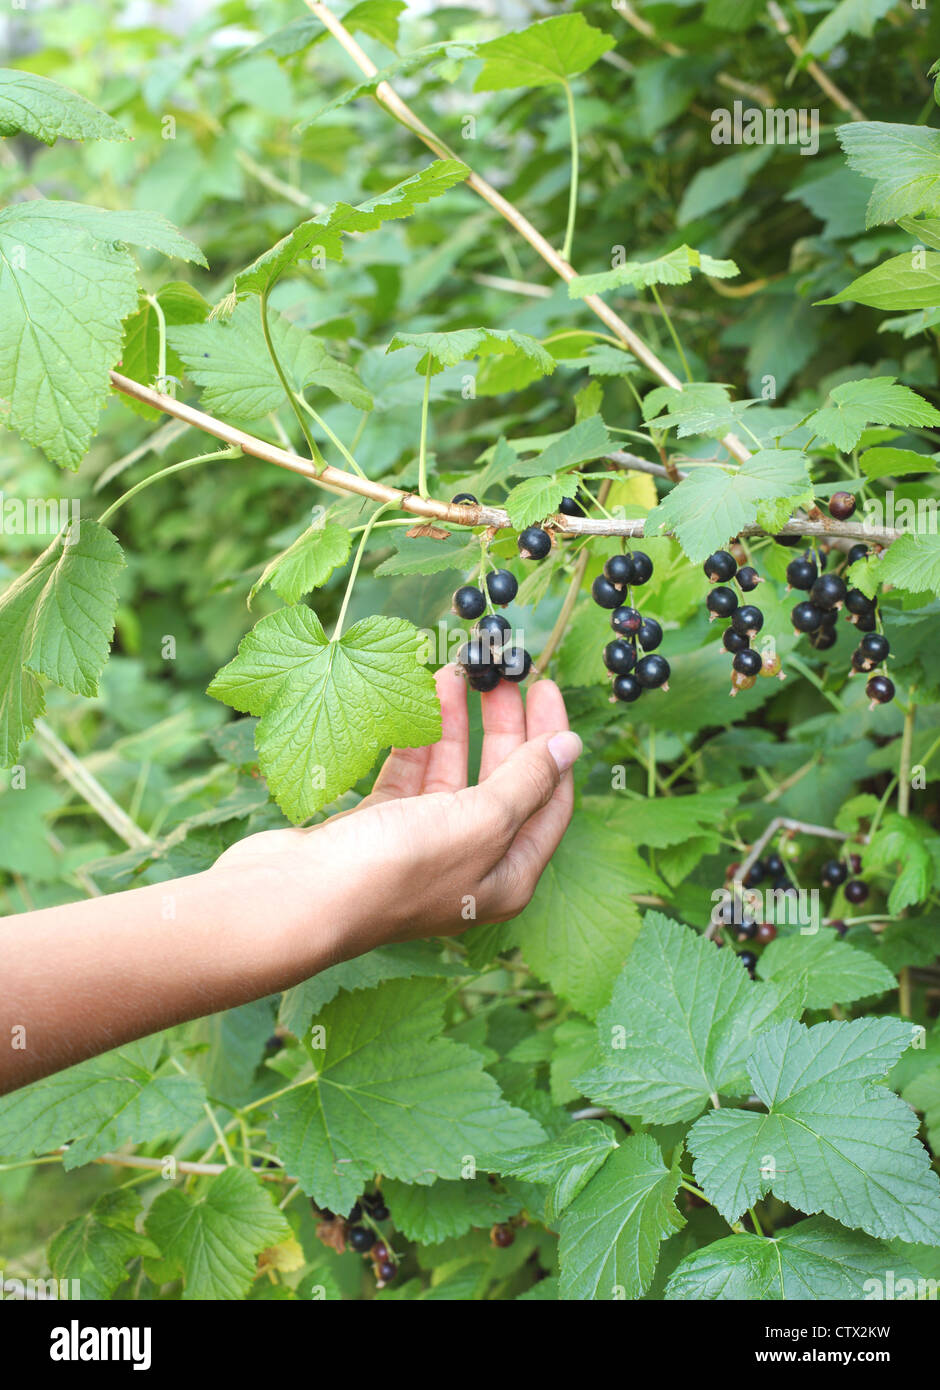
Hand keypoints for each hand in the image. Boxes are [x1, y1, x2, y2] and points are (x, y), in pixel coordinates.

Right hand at [213, 666, 580, 963]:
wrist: (294, 900)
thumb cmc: (395, 868)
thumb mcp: (481, 821)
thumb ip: (528, 781)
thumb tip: (571, 747)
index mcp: (508, 875)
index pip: (549, 798)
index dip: (552, 741)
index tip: (544, 685)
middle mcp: (470, 864)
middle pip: (502, 781)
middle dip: (504, 724)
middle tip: (502, 670)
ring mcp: (421, 848)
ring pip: (451, 773)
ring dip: (455, 724)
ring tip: (455, 671)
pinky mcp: (377, 831)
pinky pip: (408, 777)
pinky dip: (414, 741)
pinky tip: (414, 702)